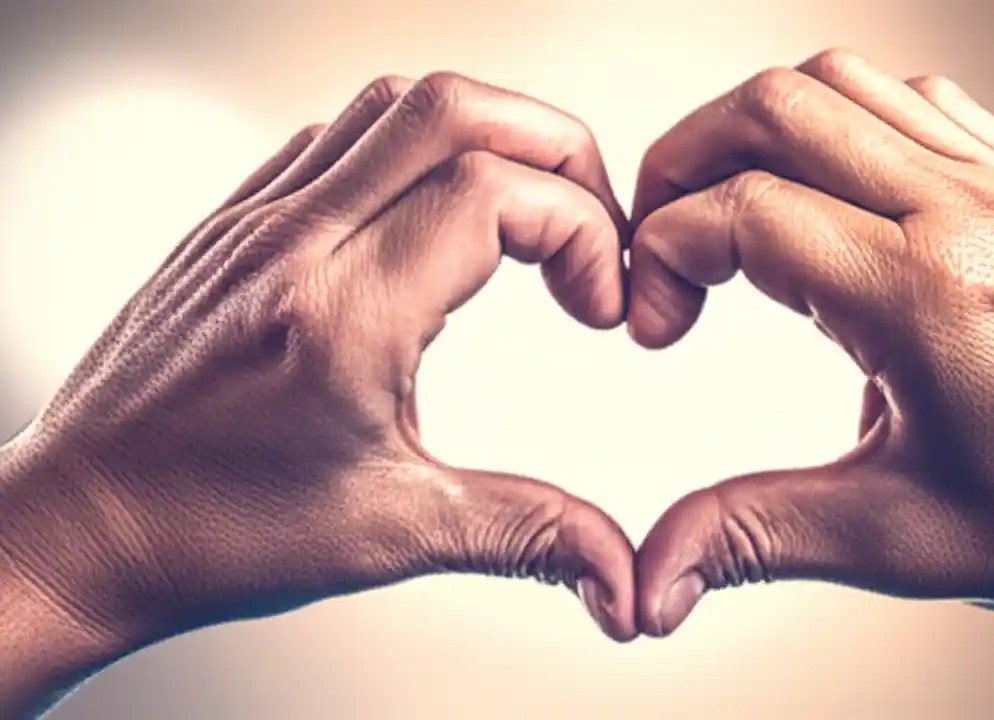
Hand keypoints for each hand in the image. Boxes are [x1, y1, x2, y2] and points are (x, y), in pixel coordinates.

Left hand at [0, 72, 636, 715]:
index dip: (582, 232)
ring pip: (392, 104)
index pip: (492, 194)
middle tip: (591, 223)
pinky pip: (336, 137)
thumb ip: (524, 532)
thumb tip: (617, 573)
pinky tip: (436, 215)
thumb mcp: (390, 533)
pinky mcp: (232, 223)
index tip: (598, 304)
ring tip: (527, 208)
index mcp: (341, 318)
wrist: (81, 528)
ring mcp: (254, 223)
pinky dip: (414, 148)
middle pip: (452, 111)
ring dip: (487, 134)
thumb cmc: (211, 532)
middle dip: (557, 150)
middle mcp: (292, 245)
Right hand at [628, 48, 993, 667]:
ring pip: (848, 85)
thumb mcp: (902, 536)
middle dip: (685, 161)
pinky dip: (848, 122)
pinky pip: (924, 103)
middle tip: (660, 238)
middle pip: (777, 110)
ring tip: (731, 206)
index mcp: (925, 293)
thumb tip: (656, 576)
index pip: (742, 213)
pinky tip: (836, 195)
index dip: (662, 255)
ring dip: (761, 128)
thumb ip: (755, 533)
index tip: (651, 320)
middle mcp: (968, 212)